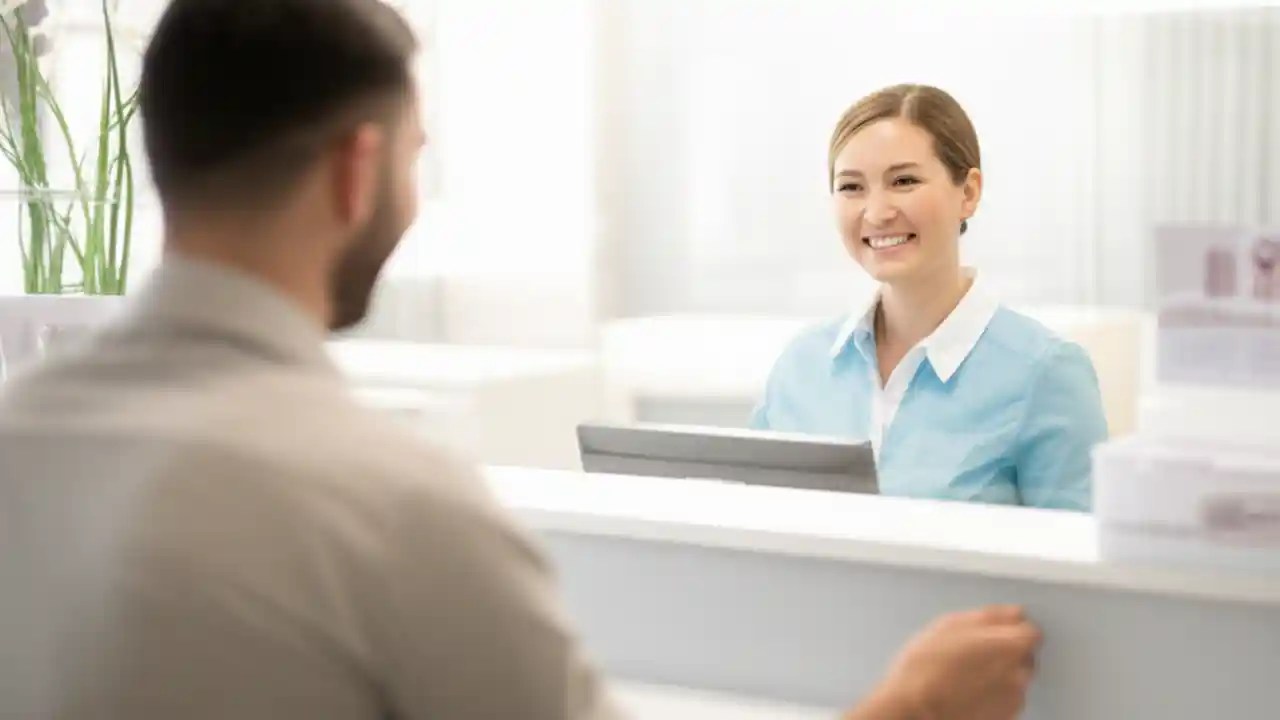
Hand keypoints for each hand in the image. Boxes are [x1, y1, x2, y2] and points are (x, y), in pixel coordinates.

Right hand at [846, 605, 1041, 719]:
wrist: (915, 709)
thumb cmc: (927, 665)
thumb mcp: (950, 625)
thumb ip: (989, 616)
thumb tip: (1014, 613)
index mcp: (1010, 645)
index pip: (1032, 631)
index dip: (1012, 629)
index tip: (996, 632)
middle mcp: (1020, 673)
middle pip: (1025, 655)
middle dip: (1007, 652)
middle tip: (976, 653)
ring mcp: (1014, 699)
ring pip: (1015, 678)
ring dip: (1001, 673)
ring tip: (968, 675)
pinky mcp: (1005, 716)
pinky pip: (1006, 698)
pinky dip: (995, 693)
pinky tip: (970, 691)